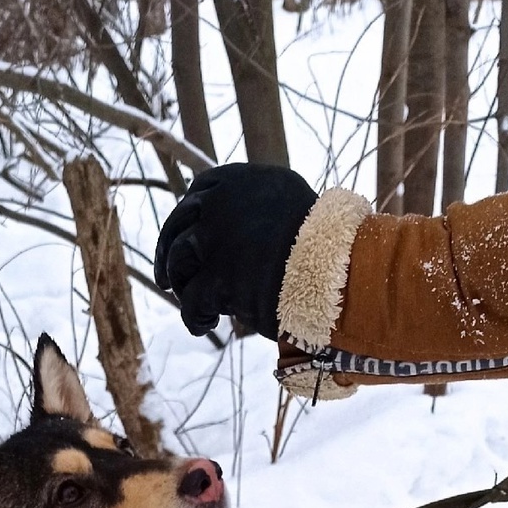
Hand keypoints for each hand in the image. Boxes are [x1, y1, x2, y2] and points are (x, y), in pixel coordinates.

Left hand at [154, 163, 317, 338]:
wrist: (340, 270)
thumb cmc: (324, 247)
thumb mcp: (290, 208)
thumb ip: (258, 209)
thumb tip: (237, 227)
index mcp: (241, 180)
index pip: (199, 192)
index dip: (187, 219)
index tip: (184, 236)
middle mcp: (222, 202)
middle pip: (180, 225)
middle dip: (169, 254)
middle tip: (167, 280)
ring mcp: (216, 238)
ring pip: (179, 261)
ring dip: (183, 286)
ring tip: (199, 307)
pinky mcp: (217, 278)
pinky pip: (192, 301)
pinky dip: (194, 317)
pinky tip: (204, 327)